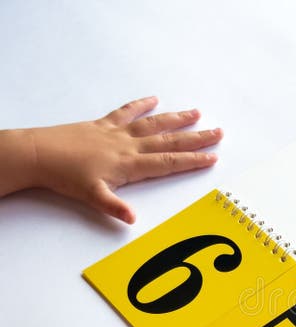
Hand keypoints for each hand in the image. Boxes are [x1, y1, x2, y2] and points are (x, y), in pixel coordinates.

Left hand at [23, 96, 221, 223]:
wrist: (40, 154)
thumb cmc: (66, 176)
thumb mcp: (92, 197)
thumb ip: (115, 208)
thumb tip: (132, 220)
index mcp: (131, 164)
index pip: (169, 162)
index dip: (193, 160)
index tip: (212, 157)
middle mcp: (129, 146)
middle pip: (169, 140)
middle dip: (196, 138)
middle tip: (218, 133)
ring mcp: (117, 133)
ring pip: (154, 124)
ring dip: (176, 118)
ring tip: (197, 113)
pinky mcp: (103, 125)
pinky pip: (126, 112)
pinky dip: (140, 105)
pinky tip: (153, 99)